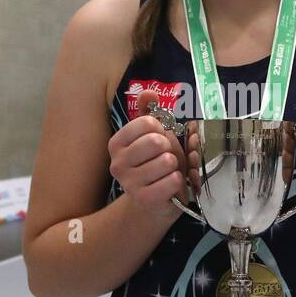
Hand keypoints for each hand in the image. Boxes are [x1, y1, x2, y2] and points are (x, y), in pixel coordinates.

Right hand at [107, 90, 189, 215]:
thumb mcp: (151, 137)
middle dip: (170, 148)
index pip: (147, 122)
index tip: (158, 138)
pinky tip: (171, 185)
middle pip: (157, 141)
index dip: (161, 128)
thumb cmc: (153, 164)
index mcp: (117, 143)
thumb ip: (149, 113)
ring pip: (167, 161)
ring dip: (175, 166)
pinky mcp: (145, 199)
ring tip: (168, 172)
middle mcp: (118, 163)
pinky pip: (173, 180)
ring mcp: (129, 183)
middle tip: (165, 157)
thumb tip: (148, 92)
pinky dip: (179, 181)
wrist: (151, 204)